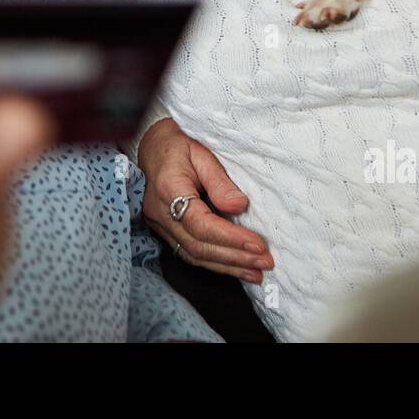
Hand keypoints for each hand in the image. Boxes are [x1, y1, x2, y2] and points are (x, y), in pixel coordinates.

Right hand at [138, 118, 272, 282]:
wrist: (152, 147)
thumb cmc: (178, 146)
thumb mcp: (201, 153)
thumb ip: (219, 181)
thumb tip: (240, 206)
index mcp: (168, 189)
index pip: (201, 223)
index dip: (230, 237)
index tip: (258, 244)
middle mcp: (160, 213)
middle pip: (199, 246)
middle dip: (235, 257)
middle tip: (265, 262)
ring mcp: (160, 225)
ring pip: (194, 255)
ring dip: (228, 267)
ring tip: (256, 272)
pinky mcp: (165, 232)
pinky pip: (190, 253)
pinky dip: (215, 264)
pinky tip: (236, 269)